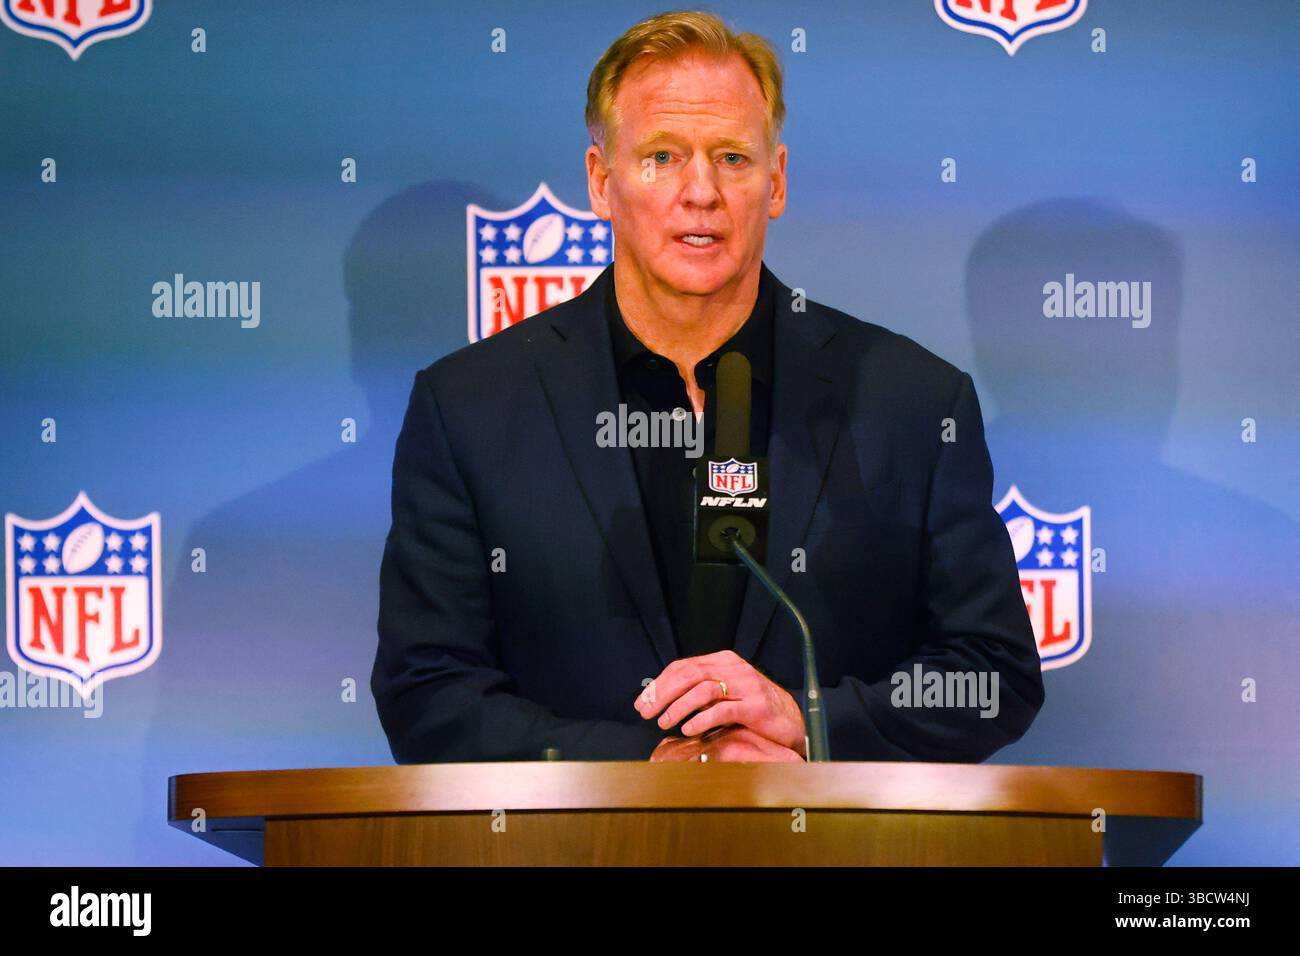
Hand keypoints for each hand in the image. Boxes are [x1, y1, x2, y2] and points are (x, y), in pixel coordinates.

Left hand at [635, 650, 805, 756]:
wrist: (790, 720)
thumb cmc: (751, 708)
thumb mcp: (725, 692)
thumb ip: (700, 689)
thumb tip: (663, 697)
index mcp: (723, 661)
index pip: (683, 666)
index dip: (659, 684)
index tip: (642, 702)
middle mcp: (733, 668)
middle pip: (688, 675)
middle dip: (662, 694)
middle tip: (646, 712)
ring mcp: (745, 686)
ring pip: (702, 690)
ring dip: (678, 707)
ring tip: (664, 723)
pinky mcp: (755, 706)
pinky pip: (722, 710)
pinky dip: (701, 719)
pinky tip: (688, 729)